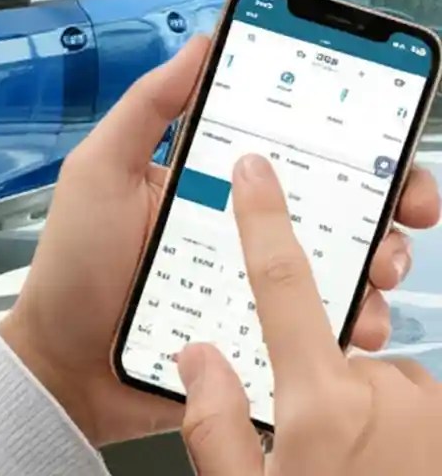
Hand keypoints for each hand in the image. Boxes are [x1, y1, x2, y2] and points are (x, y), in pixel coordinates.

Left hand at [0, 35, 439, 446]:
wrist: (61, 365)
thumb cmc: (72, 267)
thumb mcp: (99, 172)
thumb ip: (146, 109)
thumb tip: (201, 44)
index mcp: (212, 183)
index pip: (291, 147)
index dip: (346, 136)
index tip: (385, 130)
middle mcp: (243, 231)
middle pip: (338, 205)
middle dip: (388, 199)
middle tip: (406, 207)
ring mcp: (255, 286)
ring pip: (343, 267)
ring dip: (379, 262)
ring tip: (376, 269)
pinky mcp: (260, 339)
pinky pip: (320, 330)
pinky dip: (349, 326)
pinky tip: (351, 324)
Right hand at [179, 154, 441, 474]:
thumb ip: (213, 423)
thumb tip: (198, 360)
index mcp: (322, 405)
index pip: (286, 287)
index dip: (265, 221)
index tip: (258, 172)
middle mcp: (388, 397)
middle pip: (335, 353)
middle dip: (317, 387)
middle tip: (312, 454)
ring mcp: (433, 413)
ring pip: (380, 388)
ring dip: (364, 422)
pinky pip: (417, 413)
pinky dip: (400, 438)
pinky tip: (383, 475)